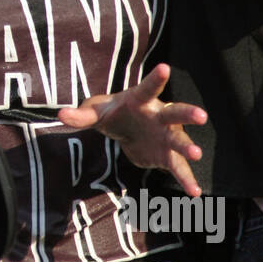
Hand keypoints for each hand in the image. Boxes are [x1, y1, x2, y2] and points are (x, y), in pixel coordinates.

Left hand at [57, 63, 206, 196]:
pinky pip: (178, 168)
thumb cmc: (112, 114)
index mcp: (141, 101)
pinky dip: (186, 180)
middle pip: (175, 112)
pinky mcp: (166, 156)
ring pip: (179, 140)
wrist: (126, 130)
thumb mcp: (95, 113)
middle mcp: (159, 116)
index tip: (164, 68)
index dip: (155, 78)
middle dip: (187, 113)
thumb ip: (80, 115)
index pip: (147, 88)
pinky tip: (196, 193)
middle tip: (201, 115)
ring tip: (196, 154)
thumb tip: (61, 115)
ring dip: (188, 147)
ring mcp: (166, 136)